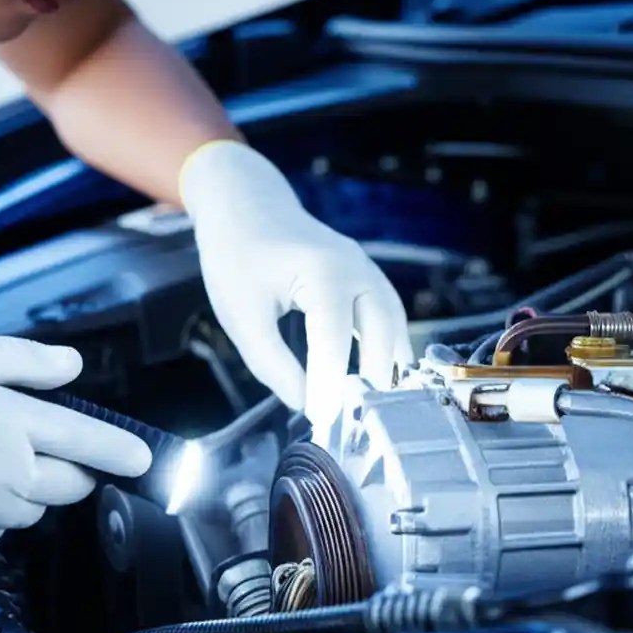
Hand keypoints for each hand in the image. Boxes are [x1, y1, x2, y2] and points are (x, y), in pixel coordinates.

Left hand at [180, 141, 413, 428]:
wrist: (246, 204)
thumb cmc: (238, 255)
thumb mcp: (241, 314)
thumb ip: (271, 363)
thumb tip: (304, 404)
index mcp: (323, 272)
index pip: (335, 340)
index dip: (332, 386)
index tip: (323, 423)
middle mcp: (357, 269)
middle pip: (382, 334)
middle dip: (373, 383)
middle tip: (357, 428)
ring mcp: (368, 272)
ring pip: (395, 328)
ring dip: (388, 369)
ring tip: (373, 413)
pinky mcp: (367, 280)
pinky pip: (389, 320)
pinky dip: (386, 352)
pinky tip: (375, 383)